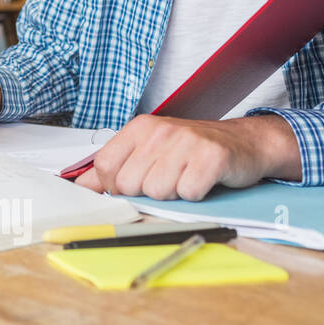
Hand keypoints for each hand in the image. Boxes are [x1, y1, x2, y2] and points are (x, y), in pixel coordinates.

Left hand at [75, 114, 301, 200]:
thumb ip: (113, 168)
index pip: (105, 167)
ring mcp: (186, 142)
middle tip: (169, 178)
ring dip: (173, 194)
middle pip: (129, 184)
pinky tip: (203, 181)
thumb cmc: (191, 150)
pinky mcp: (212, 157)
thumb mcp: (148, 152)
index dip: (114, 187)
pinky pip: (188, 193)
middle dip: (147, 192)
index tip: (133, 186)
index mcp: (139, 128)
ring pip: (157, 192)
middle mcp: (160, 131)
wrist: (243, 142)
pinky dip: (196, 195)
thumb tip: (80, 185)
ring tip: (186, 178)